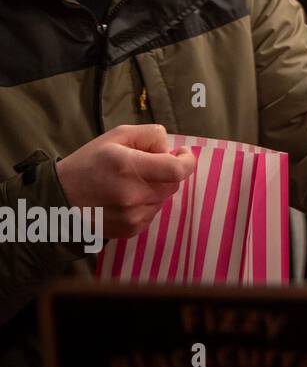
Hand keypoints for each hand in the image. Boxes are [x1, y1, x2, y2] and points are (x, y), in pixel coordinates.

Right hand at [56, 124, 196, 238]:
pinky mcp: (131, 230)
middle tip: (145, 166)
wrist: (58, 200)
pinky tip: (125, 198)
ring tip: (129, 183)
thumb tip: (171, 150)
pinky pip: (153, 213)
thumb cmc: (89, 163)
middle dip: (166, 172)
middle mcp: (133, 195)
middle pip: (172, 183)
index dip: (187, 161)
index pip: (177, 170)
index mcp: (129, 167)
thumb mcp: (116, 136)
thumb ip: (150, 136)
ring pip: (163, 198)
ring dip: (155, 188)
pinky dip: (146, 203)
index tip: (182, 154)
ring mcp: (132, 217)